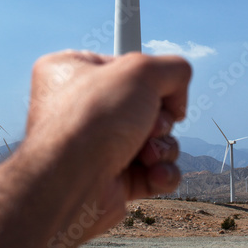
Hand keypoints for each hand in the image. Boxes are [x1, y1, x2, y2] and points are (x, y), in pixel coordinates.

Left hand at [25, 51, 190, 232]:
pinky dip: (161, 174)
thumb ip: (172, 69)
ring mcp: (95, 146)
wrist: (71, 182)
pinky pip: (151, 172)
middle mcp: (80, 109)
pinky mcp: (111, 180)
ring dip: (163, 146)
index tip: (153, 85)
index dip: (147, 76)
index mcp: (71, 71)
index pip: (123, 65)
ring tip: (148, 153)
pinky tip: (154, 174)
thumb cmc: (93, 119)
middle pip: (145, 104)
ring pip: (154, 140)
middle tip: (151, 125)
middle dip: (160, 118)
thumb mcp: (141, 70)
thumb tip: (177, 96)